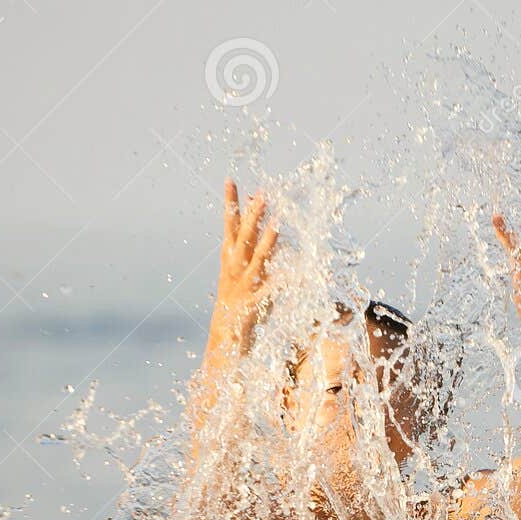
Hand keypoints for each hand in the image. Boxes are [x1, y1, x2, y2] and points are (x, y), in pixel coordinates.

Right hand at [208, 179, 279, 354]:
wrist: (223, 339)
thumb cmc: (237, 303)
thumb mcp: (241, 272)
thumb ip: (251, 249)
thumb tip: (262, 222)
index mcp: (229, 259)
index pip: (229, 226)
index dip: (230, 204)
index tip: (230, 180)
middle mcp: (234, 269)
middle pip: (243, 237)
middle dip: (253, 215)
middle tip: (262, 194)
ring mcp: (242, 286)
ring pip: (255, 258)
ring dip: (267, 241)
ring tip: (277, 223)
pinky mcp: (253, 304)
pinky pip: (271, 290)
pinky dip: (283, 281)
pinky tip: (296, 274)